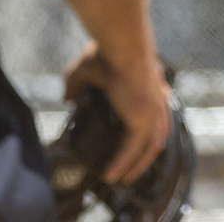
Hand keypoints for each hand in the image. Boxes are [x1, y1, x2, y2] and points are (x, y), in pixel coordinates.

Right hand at [63, 43, 172, 183]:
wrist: (120, 45)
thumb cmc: (107, 51)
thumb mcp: (87, 70)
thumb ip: (76, 85)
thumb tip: (66, 99)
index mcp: (150, 87)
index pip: (156, 114)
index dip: (149, 130)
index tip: (138, 146)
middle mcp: (157, 101)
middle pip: (156, 136)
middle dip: (144, 155)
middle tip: (129, 168)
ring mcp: (153, 112)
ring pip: (148, 148)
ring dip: (135, 166)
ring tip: (120, 178)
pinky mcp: (144, 121)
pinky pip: (134, 150)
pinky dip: (123, 163)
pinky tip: (110, 175)